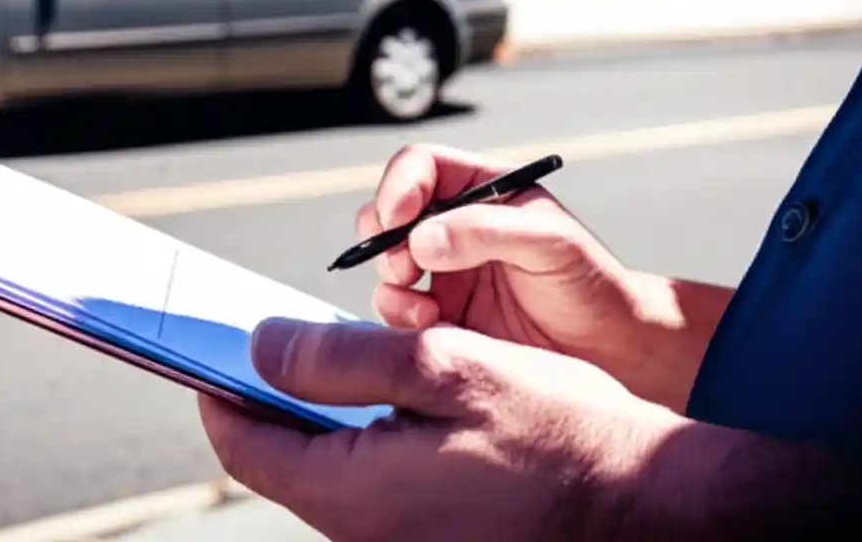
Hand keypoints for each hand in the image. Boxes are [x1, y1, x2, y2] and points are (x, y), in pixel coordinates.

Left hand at [200, 319, 682, 541]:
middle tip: (284, 339)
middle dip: (274, 396)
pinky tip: (399, 402)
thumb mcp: (442, 368)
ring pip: (331, 471)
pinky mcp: (435, 539)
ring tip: (347, 358)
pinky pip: (375, 487)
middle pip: (284, 459)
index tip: (210, 347)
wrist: (652, 505)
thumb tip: (262, 347)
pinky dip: (367, 440)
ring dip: (326, 415)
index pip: (244, 446)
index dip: (219, 388)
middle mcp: (366, 534)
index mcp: (354, 495)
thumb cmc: (558, 432)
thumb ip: (338, 359)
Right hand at [359, 145, 670, 394]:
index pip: (421, 167)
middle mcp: (455, 226)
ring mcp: (443, 272)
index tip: (397, 218)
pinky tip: (434, 326)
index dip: (399, 186)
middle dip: (384, 235)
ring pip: (385, 262)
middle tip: (403, 266)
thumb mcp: (550, 244)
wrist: (609, 352)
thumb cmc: (591, 285)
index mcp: (482, 191)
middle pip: (388, 211)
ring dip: (390, 281)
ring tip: (422, 307)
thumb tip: (421, 239)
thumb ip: (486, 231)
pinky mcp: (439, 315)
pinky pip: (396, 308)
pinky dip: (400, 316)